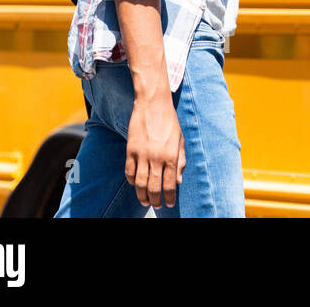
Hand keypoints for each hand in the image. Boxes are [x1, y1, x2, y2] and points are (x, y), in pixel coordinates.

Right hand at [124, 92, 185, 208]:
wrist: (153, 103)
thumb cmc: (169, 121)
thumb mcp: (180, 140)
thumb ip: (180, 161)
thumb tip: (179, 181)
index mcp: (171, 155)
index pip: (170, 184)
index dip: (169, 197)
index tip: (169, 204)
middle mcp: (156, 157)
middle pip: (153, 187)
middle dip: (155, 200)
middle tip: (157, 205)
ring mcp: (141, 154)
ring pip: (139, 183)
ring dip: (142, 195)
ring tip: (145, 201)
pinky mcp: (130, 150)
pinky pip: (129, 171)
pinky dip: (131, 181)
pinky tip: (135, 184)